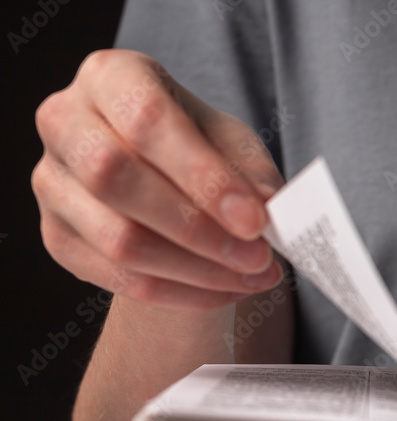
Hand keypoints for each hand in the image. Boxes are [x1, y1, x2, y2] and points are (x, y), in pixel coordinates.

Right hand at [32, 50, 284, 310]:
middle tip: (259, 256)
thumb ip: (251, 176)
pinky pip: (120, 279)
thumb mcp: (235, 147)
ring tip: (254, 276)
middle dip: (199, 229)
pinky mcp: (57, 238)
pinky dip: (183, 293)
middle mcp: (66, 122)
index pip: (147, 120)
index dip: (204, 176)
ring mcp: (52, 183)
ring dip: (198, 270)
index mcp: (111, 77)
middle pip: (116, 178)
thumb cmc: (202, 151)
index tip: (255, 220)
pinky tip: (227, 289)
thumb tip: (270, 213)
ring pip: (118, 239)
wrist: (169, 187)